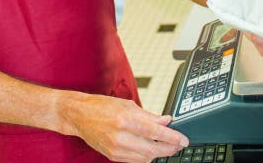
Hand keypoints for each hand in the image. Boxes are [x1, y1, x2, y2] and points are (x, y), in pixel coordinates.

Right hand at [62, 92, 187, 161]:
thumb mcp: (128, 105)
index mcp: (125, 119)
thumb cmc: (102, 107)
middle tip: (179, 144)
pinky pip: (135, 160)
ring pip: (145, 157)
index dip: (172, 137)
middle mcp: (120, 136)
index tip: (183, 139)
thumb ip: (149, 115)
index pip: (155, 131)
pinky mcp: (112, 156)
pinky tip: (151, 148)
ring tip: (166, 145)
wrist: (79, 116)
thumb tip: (167, 121)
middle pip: (152, 149)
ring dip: (159, 153)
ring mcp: (115, 149)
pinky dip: (146, 155)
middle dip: (169, 149)